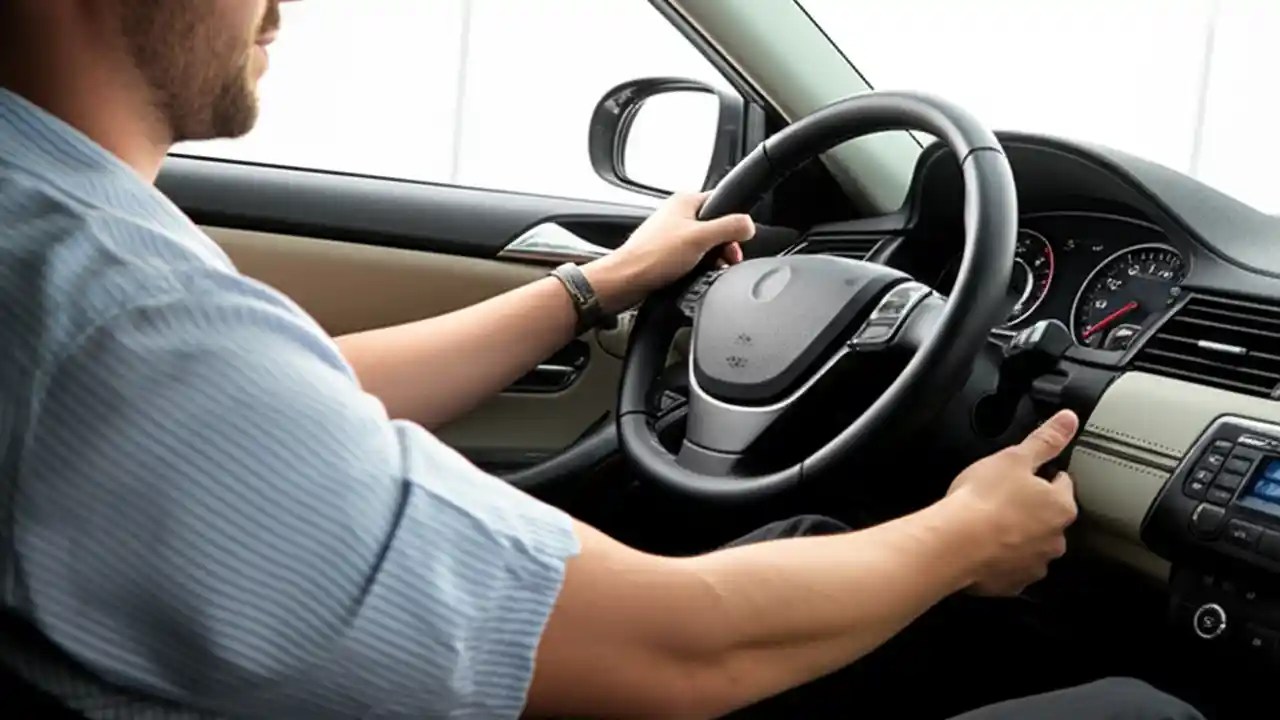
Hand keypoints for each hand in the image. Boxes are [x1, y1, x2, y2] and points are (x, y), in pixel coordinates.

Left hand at [582, 192, 755, 312]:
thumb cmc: (654, 256)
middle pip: (716, 226)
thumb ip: (730, 227)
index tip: (736, 242)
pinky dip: (697, 266)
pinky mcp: (665, 252)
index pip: (723, 202)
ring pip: (704, 244)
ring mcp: (670, 233)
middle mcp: (677, 214)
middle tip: (725, 260)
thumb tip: (749, 225)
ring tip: (708, 269)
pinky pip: (691, 256)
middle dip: (724, 246)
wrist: (626, 280)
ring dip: (711, 258)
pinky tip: (695, 276)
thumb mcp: (701, 238)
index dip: (734, 223)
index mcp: (685, 201)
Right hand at [941, 410, 1080, 596]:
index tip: (1024, 474)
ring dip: (1016, 536)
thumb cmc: (982, 501)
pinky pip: (1011, 568)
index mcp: (1060, 506)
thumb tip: (1069, 419)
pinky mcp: (1012, 584)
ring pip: (1031, 545)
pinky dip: (1000, 560)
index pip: (1062, 484)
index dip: (1041, 475)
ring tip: (988, 524)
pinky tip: (982, 547)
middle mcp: (1055, 539)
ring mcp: (1034, 564)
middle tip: (1000, 498)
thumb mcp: (1014, 457)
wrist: (954, 544)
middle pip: (1047, 518)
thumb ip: (1045, 439)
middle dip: (1029, 509)